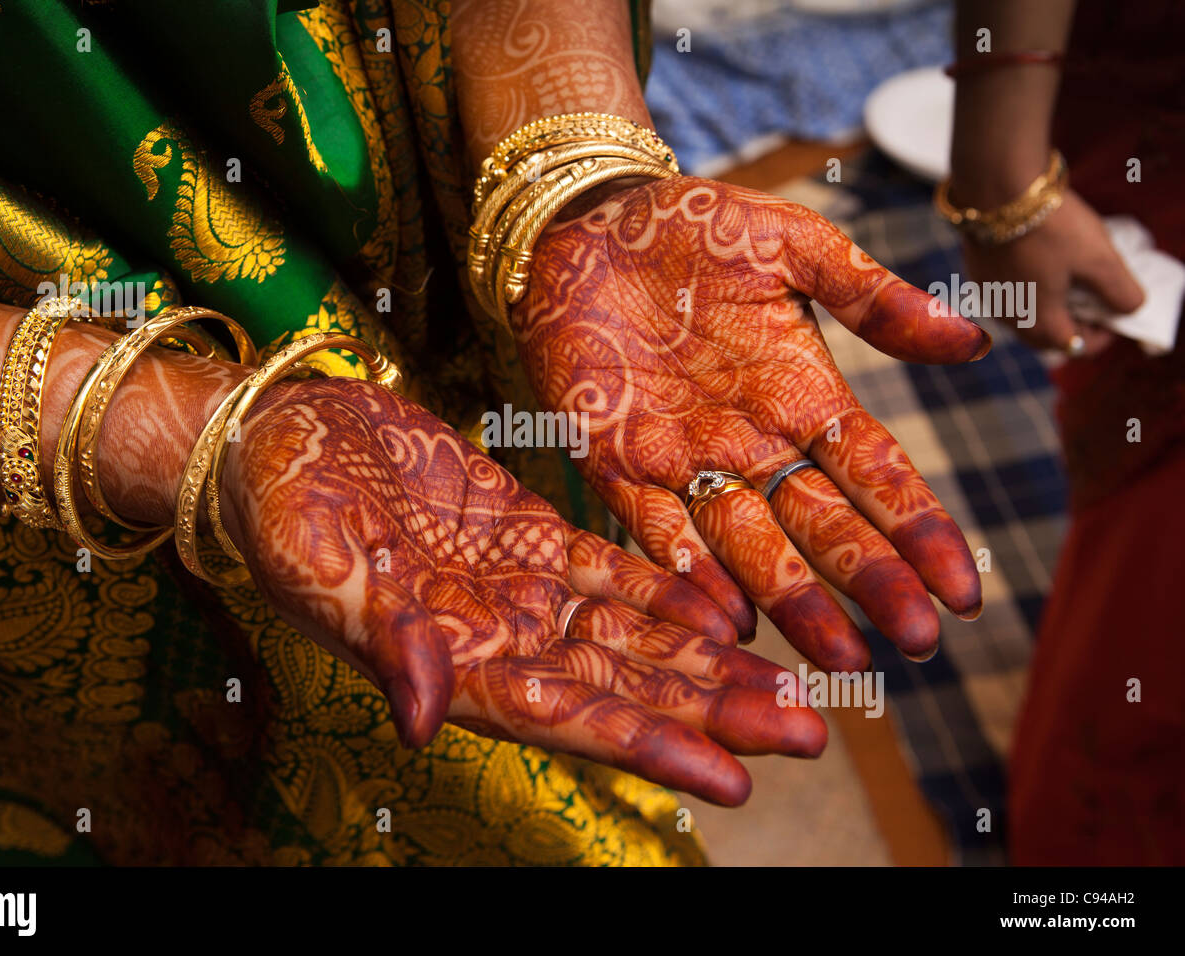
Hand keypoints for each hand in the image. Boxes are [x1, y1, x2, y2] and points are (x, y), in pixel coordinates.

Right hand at [220, 378, 825, 805]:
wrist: (278, 434)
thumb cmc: (276, 501)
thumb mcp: (316, 562)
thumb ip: (379, 638)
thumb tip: (416, 720)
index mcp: (451, 659)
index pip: (567, 716)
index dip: (650, 746)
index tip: (734, 776)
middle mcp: (497, 637)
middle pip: (624, 688)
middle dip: (714, 713)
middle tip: (813, 732)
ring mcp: (516, 587)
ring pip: (631, 638)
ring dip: (709, 665)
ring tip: (795, 687)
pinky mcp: (524, 533)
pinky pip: (609, 573)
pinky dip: (667, 593)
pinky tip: (722, 609)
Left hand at [513, 176, 990, 670]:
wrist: (590, 221)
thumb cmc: (697, 228)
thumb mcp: (796, 247)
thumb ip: (875, 298)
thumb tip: (977, 342)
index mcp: (806, 395)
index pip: (877, 475)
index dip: (919, 530)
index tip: (966, 590)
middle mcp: (755, 444)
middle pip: (823, 526)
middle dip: (871, 583)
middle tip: (918, 644)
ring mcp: (689, 461)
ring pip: (750, 547)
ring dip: (794, 601)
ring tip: (839, 659)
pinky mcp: (618, 464)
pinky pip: (657, 531)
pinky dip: (690, 574)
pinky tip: (729, 621)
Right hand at [959, 191, 1144, 353]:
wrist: (997, 193)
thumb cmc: (1051, 229)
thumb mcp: (1100, 259)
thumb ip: (1121, 292)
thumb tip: (1128, 309)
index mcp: (1041, 325)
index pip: (1079, 346)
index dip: (1103, 334)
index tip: (1115, 311)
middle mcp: (1011, 321)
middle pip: (1049, 337)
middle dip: (1074, 322)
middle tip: (1093, 296)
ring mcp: (990, 300)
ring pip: (1026, 316)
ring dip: (1049, 305)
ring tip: (1067, 276)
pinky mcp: (978, 277)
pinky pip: (1009, 295)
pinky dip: (1028, 288)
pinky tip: (1037, 261)